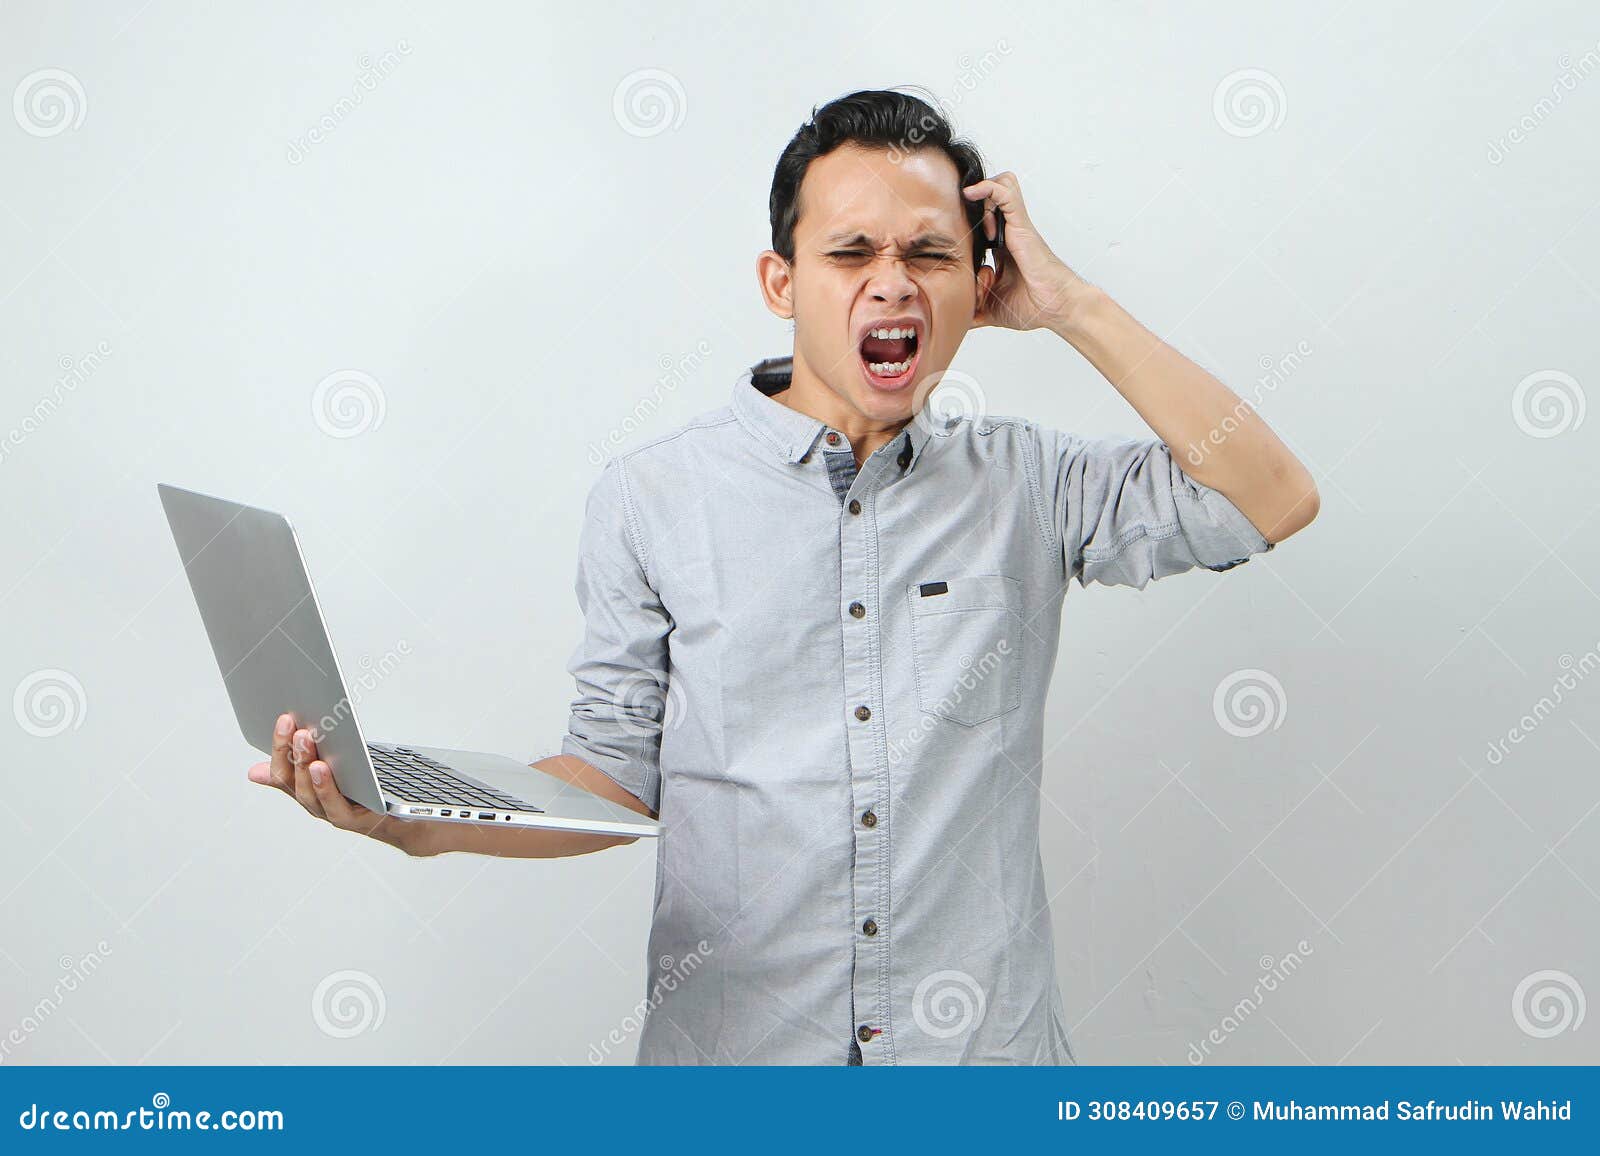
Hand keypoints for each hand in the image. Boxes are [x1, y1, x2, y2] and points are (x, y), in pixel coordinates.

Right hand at [248, 713, 431, 854]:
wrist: (403, 821)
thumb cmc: (366, 794)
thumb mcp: (332, 775)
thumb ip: (300, 769)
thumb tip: (253, 772)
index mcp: (307, 791)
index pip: (282, 771)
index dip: (278, 747)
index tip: (283, 719)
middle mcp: (316, 805)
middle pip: (292, 781)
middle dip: (289, 750)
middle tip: (291, 723)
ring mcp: (333, 814)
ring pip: (309, 793)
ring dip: (304, 765)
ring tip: (305, 740)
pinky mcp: (355, 821)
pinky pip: (335, 807)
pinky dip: (325, 787)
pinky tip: (324, 767)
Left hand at [962, 172, 1095, 332]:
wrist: (1055, 307)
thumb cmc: (1033, 306)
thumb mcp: (991, 309)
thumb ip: (972, 310)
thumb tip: (954, 321)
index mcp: (1001, 250)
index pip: (981, 223)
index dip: (965, 225)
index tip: (954, 242)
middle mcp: (1009, 234)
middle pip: (989, 199)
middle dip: (971, 205)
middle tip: (965, 230)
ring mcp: (1015, 226)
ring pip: (999, 186)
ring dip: (981, 197)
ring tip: (977, 224)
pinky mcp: (1021, 223)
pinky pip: (1004, 191)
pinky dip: (987, 187)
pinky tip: (972, 195)